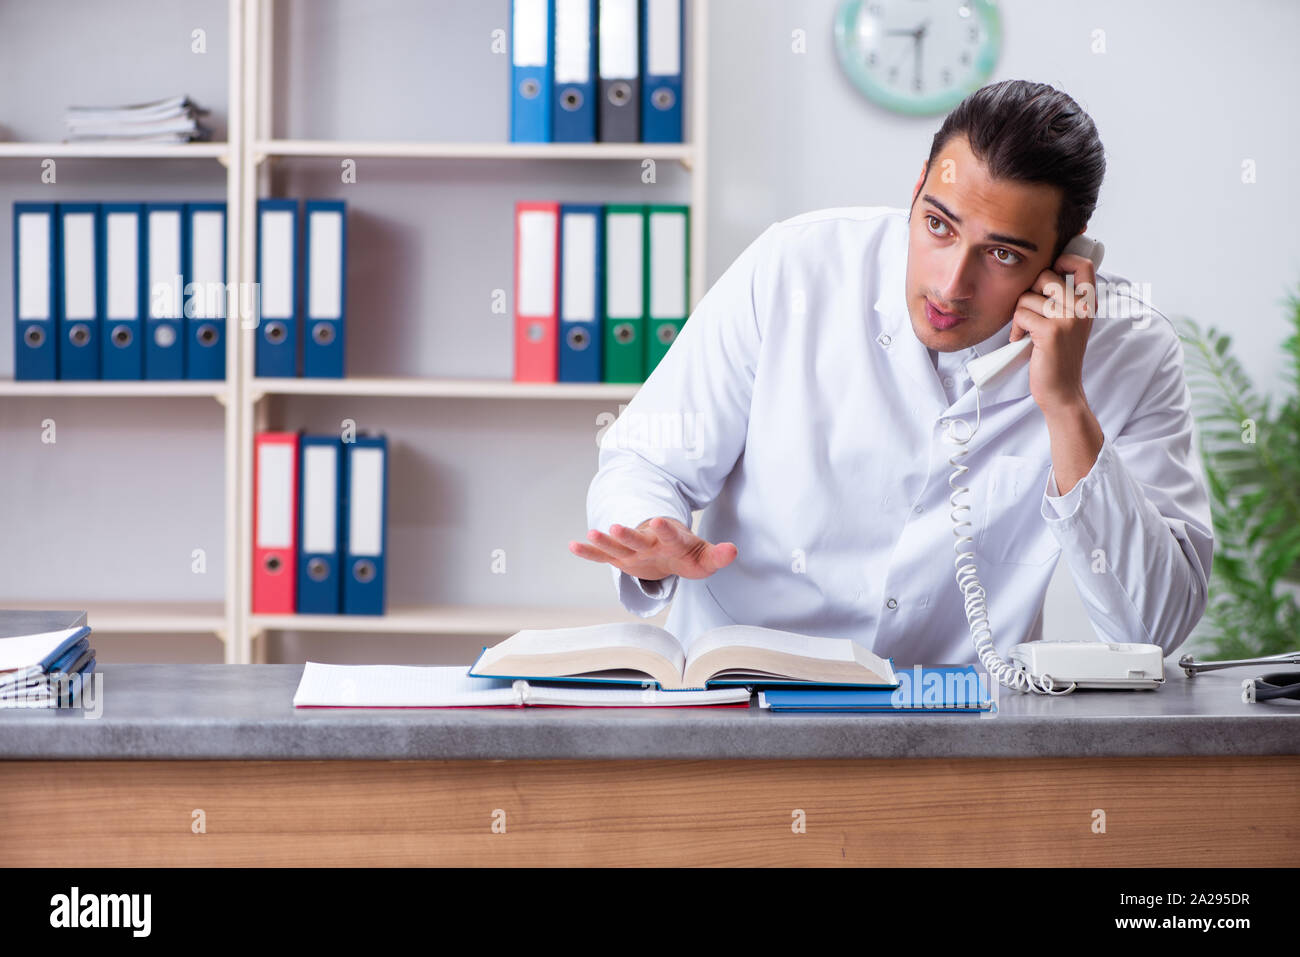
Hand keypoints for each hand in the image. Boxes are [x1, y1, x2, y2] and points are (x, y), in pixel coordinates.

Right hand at [568, 517, 737, 582]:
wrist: (669, 552)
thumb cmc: (687, 554)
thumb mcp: (705, 557)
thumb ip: (717, 554)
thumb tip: (733, 550)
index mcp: (672, 540)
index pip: (670, 534)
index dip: (666, 528)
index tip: (659, 520)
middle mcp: (650, 542)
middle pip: (639, 538)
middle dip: (628, 533)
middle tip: (616, 526)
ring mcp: (633, 549)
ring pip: (618, 546)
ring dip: (605, 540)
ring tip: (590, 533)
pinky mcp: (621, 558)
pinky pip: (603, 557)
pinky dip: (589, 552)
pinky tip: (573, 545)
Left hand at [1008, 250, 1096, 415]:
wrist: (1062, 390)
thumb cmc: (1059, 356)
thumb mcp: (1069, 323)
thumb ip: (1063, 300)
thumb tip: (1041, 274)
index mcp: (1089, 303)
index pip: (1082, 264)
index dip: (1063, 259)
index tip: (1051, 272)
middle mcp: (1082, 308)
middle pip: (1044, 276)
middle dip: (1029, 293)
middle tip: (1030, 313)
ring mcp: (1068, 319)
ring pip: (1027, 297)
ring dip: (1019, 315)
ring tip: (1026, 332)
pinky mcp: (1051, 331)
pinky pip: (1021, 314)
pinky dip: (1016, 328)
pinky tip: (1021, 340)